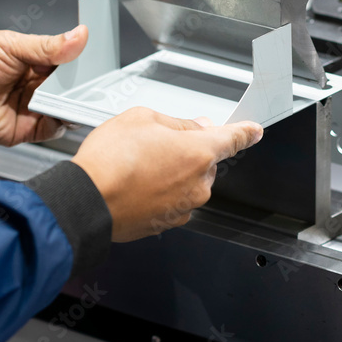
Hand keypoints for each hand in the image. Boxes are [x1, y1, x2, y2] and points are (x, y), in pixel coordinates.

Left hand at [0, 26, 88, 145]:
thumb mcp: (11, 46)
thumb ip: (48, 46)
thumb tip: (80, 35)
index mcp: (34, 61)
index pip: (68, 62)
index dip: (82, 63)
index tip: (98, 62)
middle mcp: (36, 85)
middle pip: (70, 88)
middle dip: (82, 86)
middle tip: (95, 83)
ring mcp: (31, 108)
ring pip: (64, 108)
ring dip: (74, 105)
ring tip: (81, 99)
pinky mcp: (25, 129)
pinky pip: (52, 129)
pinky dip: (62, 123)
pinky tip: (64, 114)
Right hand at [72, 107, 262, 241]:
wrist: (87, 202)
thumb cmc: (110, 161)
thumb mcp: (142, 118)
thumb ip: (176, 122)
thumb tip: (193, 128)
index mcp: (198, 152)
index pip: (233, 139)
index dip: (246, 133)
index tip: (254, 131)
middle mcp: (198, 184)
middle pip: (205, 160)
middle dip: (187, 150)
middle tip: (155, 144)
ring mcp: (184, 206)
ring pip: (187, 181)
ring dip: (171, 172)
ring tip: (137, 166)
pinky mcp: (168, 223)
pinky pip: (172, 200)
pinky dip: (160, 192)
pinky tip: (135, 183)